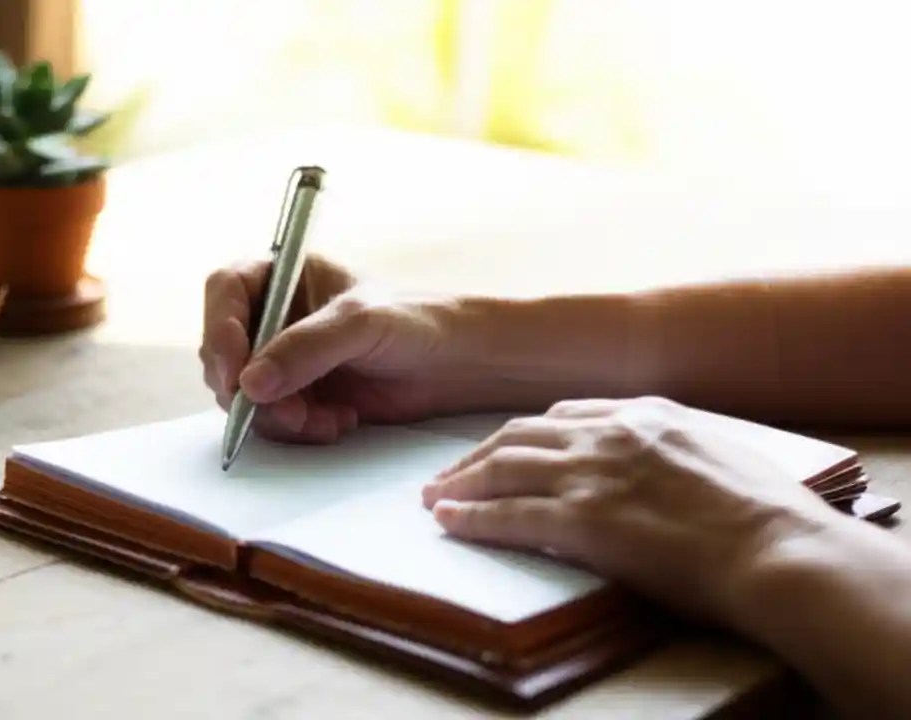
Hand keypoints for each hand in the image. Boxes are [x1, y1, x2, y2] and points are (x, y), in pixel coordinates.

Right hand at [199, 254, 464, 442]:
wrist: (461, 366)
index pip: (226, 290)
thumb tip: (249, 384)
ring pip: (245, 392)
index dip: (220, 328)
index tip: (235, 371)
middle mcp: (278, 313)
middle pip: (225, 349)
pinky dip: (298, 428)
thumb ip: (305, 348)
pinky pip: (273, 418)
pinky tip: (338, 422)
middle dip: (249, 388)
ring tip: (321, 420)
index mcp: (286, 273)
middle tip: (284, 410)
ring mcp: (286, 357)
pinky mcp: (301, 394)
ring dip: (276, 415)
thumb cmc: (420, 322)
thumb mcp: (360, 324)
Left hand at [421, 396, 849, 625]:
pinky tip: (449, 524)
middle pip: (519, 434)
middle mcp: (610, 434)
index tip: (504, 449)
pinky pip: (508, 515)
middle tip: (448, 474)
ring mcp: (592, 474)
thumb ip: (674, 453)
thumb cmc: (767, 515)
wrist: (779, 548)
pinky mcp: (582, 520)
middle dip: (477, 454)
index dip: (525, 435)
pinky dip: (471, 518)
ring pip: (503, 468)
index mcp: (645, 413)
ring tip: (433, 499)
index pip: (564, 414)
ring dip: (460, 483)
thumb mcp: (719, 456)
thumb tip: (660, 472)